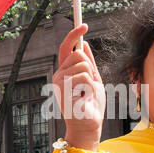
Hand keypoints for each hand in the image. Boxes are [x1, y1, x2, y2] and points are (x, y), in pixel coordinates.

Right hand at [54, 23, 104, 149]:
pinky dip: (90, 87)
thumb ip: (89, 64)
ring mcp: (59, 82)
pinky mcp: (63, 90)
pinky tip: (85, 98)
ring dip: (91, 79)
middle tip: (90, 84)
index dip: (74, 35)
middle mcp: (59, 75)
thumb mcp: (94, 81)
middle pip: (78, 53)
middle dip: (90, 66)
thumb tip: (85, 44)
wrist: (88, 127)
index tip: (84, 25)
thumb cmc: (91, 106)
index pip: (66, 48)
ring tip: (86, 93)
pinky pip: (84, 77)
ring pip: (83, 64)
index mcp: (65, 72)